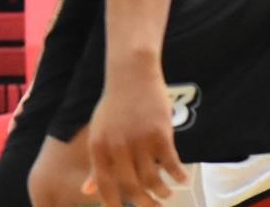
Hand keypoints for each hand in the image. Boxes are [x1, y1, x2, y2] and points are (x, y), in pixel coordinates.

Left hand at [80, 66, 187, 206]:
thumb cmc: (114, 107)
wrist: (131, 75)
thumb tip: (86, 191)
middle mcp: (116, 146)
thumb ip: (95, 165)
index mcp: (98, 147)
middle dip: (145, 203)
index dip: (113, 203)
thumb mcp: (99, 134)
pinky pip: (171, 164)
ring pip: (153, 179)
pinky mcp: (160, 134)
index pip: (104, 185)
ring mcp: (138, 140)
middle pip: (132, 187)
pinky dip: (179, 175)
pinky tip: (183, 179)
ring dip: (163, 192)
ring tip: (168, 194)